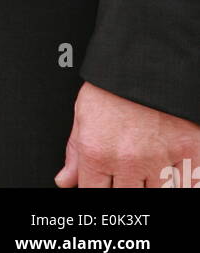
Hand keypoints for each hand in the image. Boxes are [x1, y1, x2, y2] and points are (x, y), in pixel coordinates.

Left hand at [55, 82, 199, 187]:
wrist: (149, 54)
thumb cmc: (114, 81)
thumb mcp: (84, 111)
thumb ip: (75, 150)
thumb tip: (65, 180)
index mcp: (98, 151)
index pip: (94, 193)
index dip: (98, 189)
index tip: (104, 183)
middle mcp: (128, 160)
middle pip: (127, 198)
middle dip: (125, 186)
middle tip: (127, 170)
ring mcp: (160, 159)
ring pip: (157, 195)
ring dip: (152, 184)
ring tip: (147, 165)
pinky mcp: (188, 151)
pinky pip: (187, 184)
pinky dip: (180, 181)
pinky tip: (169, 169)